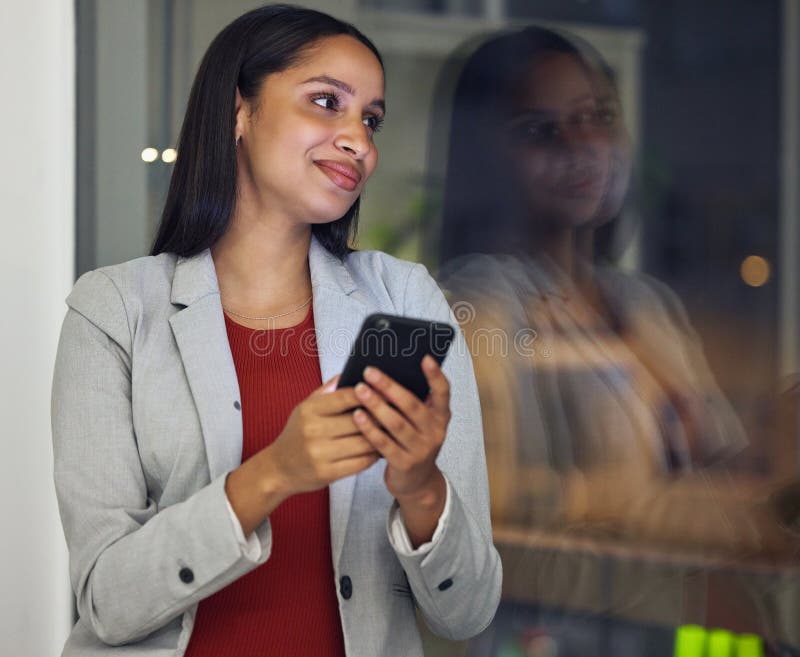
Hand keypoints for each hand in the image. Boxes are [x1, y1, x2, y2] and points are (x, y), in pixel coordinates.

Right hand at [266, 375, 379, 496]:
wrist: (279, 469)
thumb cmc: (296, 435)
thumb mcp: (304, 408)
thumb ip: (326, 392)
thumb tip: (347, 374)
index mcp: (309, 410)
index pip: (345, 397)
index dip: (368, 393)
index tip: (383, 391)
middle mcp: (313, 430)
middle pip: (359, 420)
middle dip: (379, 416)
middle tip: (395, 412)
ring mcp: (320, 453)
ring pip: (363, 442)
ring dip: (380, 437)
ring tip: (390, 431)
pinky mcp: (327, 473)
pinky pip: (360, 462)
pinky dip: (373, 455)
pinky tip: (378, 449)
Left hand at [352, 355, 450, 503]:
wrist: (417, 482)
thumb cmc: (412, 442)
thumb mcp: (420, 422)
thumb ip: (411, 401)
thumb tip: (385, 374)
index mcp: (440, 416)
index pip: (443, 393)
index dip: (435, 375)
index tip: (425, 358)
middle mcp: (435, 432)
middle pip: (412, 405)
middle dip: (390, 387)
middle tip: (369, 372)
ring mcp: (421, 449)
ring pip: (397, 424)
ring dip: (377, 405)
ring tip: (360, 390)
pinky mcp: (405, 464)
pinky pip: (384, 443)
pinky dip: (370, 429)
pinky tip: (357, 416)